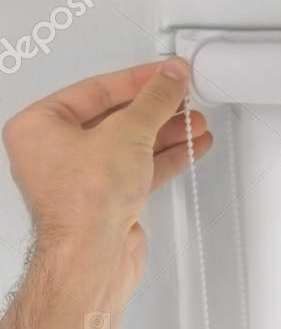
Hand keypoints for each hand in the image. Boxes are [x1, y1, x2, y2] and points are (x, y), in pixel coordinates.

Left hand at [2, 58, 212, 305]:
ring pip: (129, 143)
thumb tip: (170, 76)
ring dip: (165, 132)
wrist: (93, 255)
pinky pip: (137, 167)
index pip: (96, 90)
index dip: (138, 79)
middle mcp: (54, 151)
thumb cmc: (84, 202)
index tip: (166, 73)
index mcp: (39, 127)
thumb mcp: (128, 132)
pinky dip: (164, 156)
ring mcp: (80, 177)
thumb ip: (155, 99)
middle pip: (114, 116)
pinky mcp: (104, 198)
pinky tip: (189, 145)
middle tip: (183, 95)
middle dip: (156, 108)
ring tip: (194, 120)